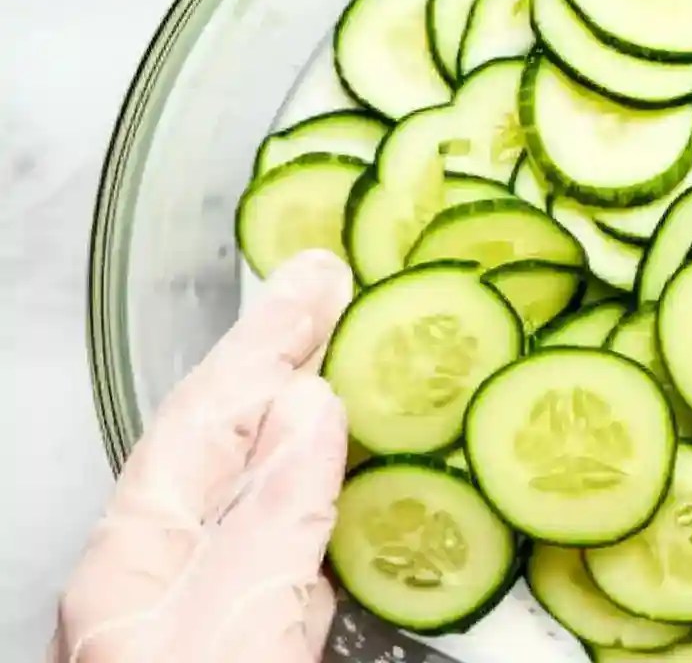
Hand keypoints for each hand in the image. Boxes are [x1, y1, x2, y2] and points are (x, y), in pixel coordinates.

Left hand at [52, 251, 352, 661]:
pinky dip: (322, 511)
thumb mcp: (228, 626)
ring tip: (345, 368)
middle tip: (328, 294)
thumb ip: (271, 518)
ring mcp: (203, 616)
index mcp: (133, 559)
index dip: (266, 339)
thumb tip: (312, 409)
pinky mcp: (248, 651)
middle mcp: (161, 578)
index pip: (204, 415)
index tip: (316, 280)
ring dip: (306, 428)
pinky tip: (344, 500)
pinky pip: (290, 559)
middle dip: (279, 362)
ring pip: (261, 497)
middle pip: (224, 442)